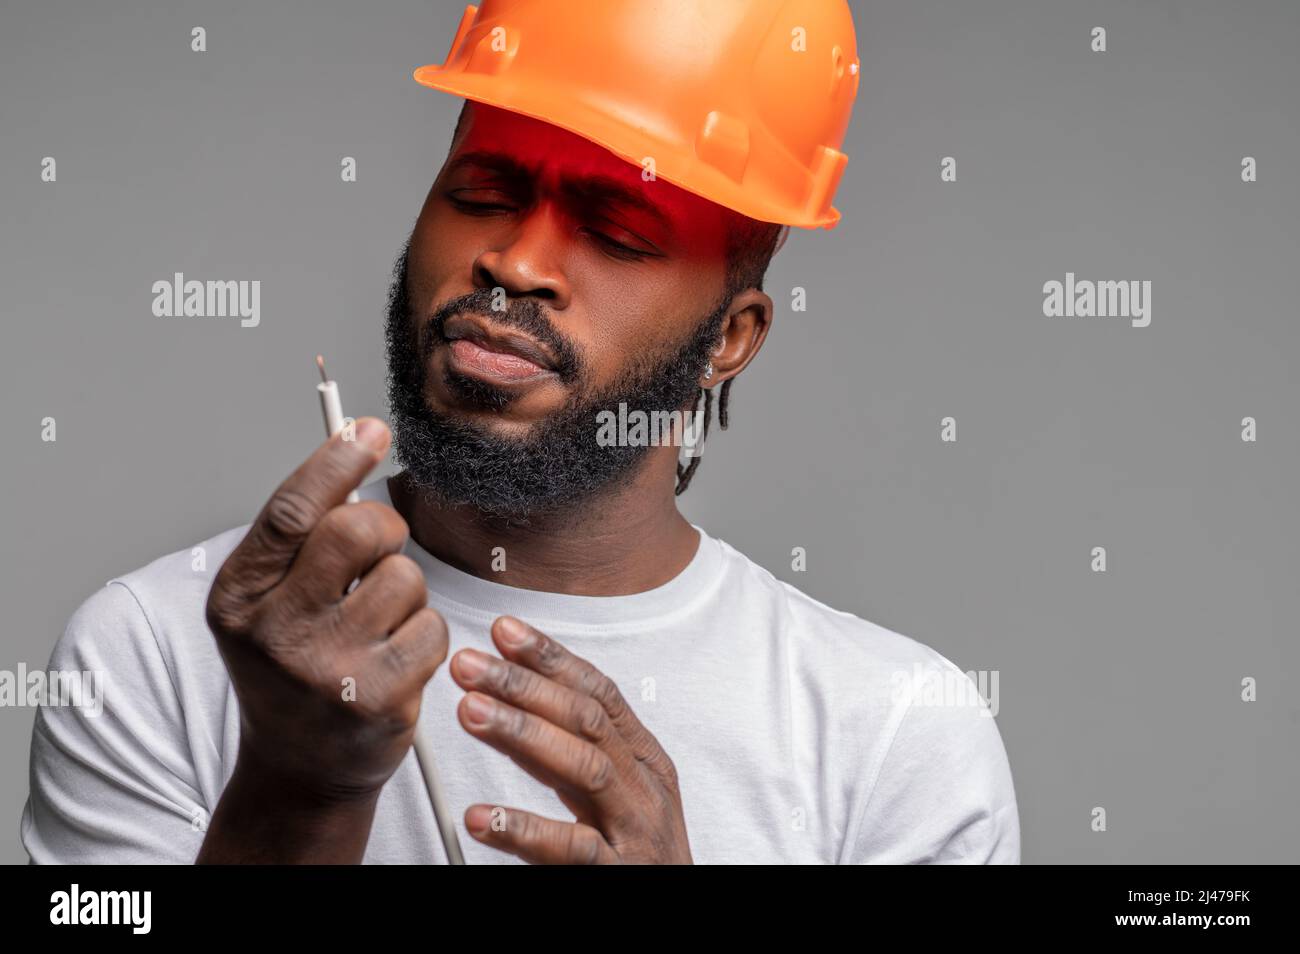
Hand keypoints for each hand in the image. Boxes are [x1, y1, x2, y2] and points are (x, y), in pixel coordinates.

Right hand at [199, 418, 448, 861]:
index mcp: (238, 597)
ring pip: (405, 577)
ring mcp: (326, 671)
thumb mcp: (270, 604)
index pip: (292, 511)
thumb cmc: (294, 667)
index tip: (372, 428)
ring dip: (407, 591)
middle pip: (357, 532)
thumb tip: (358, 441)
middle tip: (381, 549)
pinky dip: (426, 636)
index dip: (337, 460)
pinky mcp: (377, 701)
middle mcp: (274, 633)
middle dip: (385, 528)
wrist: (300, 770)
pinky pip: (433, 628)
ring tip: (378, 625)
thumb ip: (302, 538)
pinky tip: (396, 662)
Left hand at [449, 616, 692, 863]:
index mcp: (644, 760)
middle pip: (585, 719)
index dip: (551, 657)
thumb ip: (578, 750)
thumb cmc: (639, 856)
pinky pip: (572, 849)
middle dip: (523, 684)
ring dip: (522, 733)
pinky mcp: (621, 876)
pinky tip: (482, 818)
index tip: (504, 631)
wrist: (679, 916)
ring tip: (470, 712)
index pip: (598, 692)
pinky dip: (524, 830)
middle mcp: (645, 787)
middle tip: (469, 664)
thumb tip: (517, 699)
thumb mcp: (619, 794)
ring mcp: (636, 831)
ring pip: (582, 767)